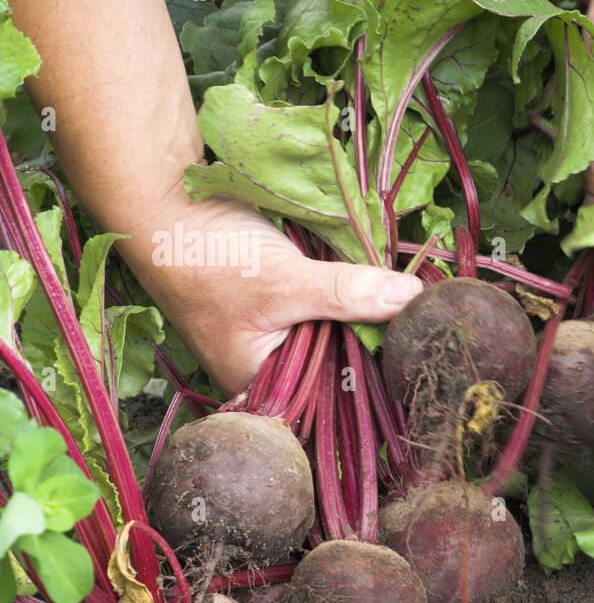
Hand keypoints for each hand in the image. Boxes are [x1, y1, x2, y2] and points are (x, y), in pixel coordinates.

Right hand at [0, 0, 420, 397]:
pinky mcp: (282, 307)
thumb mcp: (285, 280)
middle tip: (421, 321)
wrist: (164, 203)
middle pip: (338, 367)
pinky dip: (347, 297)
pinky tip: (379, 283)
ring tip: (406, 301)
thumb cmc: (210, 255)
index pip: (331, 399)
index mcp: (258, 386)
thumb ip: (348, 294)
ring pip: (336, 336)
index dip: (375, 376)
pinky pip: (326, 311)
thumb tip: (412, 301)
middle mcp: (266, 371)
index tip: (417, 350)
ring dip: (364, 315)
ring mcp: (274, 338)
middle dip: (373, 341)